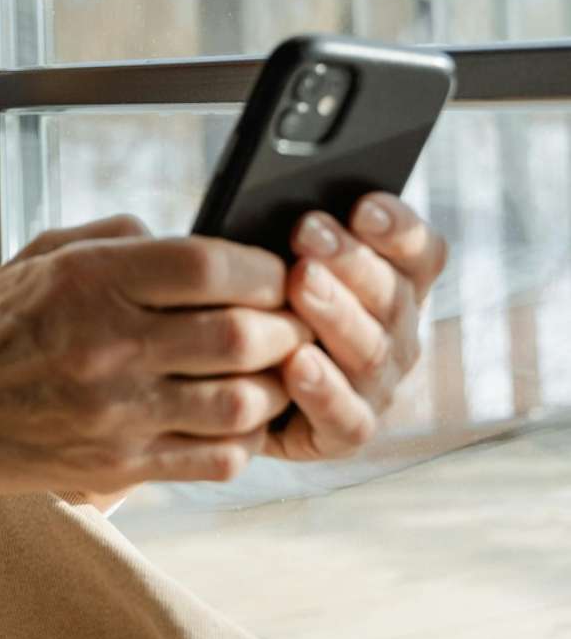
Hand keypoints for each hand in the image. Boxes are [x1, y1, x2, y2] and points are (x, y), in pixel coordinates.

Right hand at [0, 216, 311, 496]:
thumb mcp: (41, 257)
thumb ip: (123, 240)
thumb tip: (201, 242)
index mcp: (88, 281)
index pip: (209, 265)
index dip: (261, 268)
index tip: (274, 273)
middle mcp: (105, 346)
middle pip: (239, 334)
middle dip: (283, 327)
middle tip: (289, 323)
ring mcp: (115, 413)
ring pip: (241, 402)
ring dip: (272, 386)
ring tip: (268, 372)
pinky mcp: (118, 467)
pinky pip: (216, 459)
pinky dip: (243, 439)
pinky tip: (235, 419)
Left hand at [265, 193, 448, 460]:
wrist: (217, 386)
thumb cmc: (248, 304)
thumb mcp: (267, 264)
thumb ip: (291, 241)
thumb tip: (291, 205)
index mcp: (394, 285)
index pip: (420, 252)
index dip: (398, 228)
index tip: (362, 204)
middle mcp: (396, 335)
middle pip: (392, 296)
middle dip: (350, 260)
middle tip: (306, 230)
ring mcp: (377, 387)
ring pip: (371, 351)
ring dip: (336, 314)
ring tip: (299, 284)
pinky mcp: (345, 433)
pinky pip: (346, 416)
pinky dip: (324, 390)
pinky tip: (296, 363)